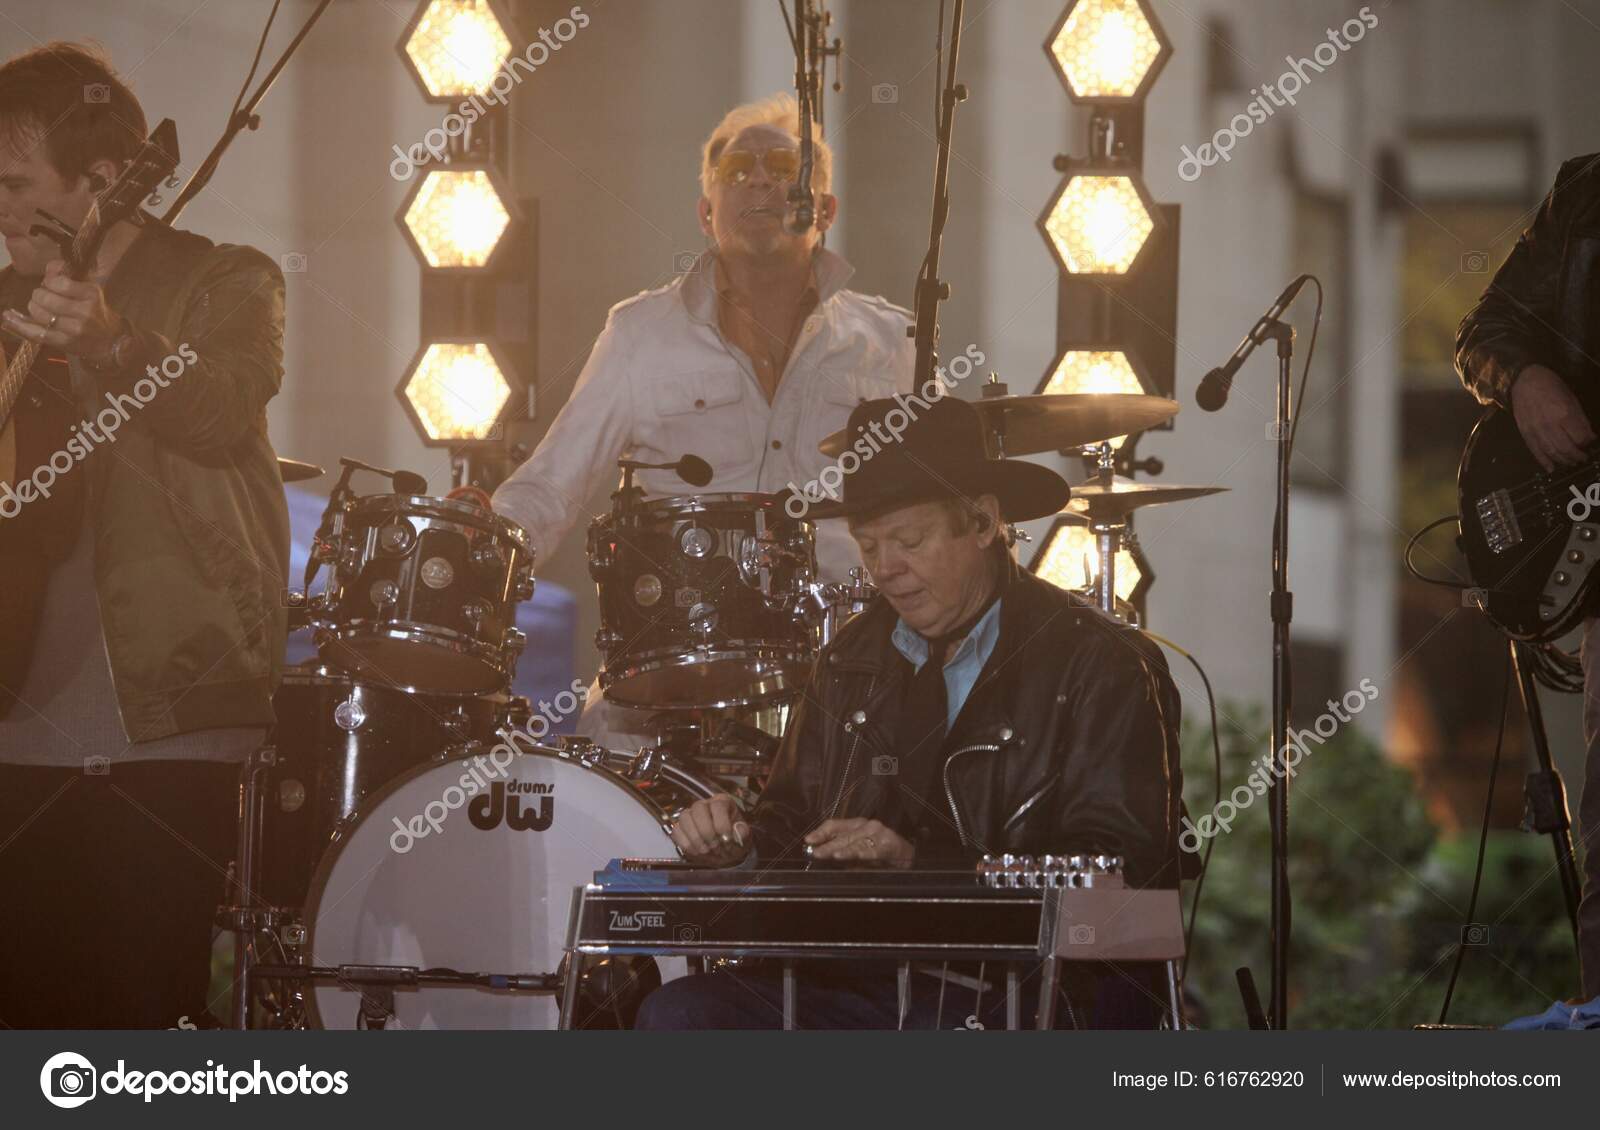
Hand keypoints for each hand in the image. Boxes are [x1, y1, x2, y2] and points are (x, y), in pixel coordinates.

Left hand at [1, 259, 126, 358]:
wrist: (109, 340)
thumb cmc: (96, 311)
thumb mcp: (89, 287)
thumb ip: (67, 274)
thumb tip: (50, 266)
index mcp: (90, 294)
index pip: (58, 282)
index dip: (49, 282)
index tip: (52, 285)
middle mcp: (83, 312)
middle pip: (44, 298)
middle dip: (39, 295)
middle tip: (44, 298)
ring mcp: (73, 329)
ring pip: (38, 314)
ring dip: (34, 308)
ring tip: (40, 308)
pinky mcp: (63, 342)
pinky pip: (36, 332)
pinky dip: (20, 324)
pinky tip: (9, 317)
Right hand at [669, 794, 750, 865]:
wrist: (725, 851)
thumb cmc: (734, 840)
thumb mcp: (744, 837)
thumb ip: (742, 833)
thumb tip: (737, 831)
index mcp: (722, 802)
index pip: (718, 806)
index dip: (721, 824)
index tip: (727, 840)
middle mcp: (704, 804)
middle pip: (698, 809)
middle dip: (707, 832)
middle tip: (715, 847)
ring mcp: (690, 814)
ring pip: (684, 818)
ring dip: (696, 838)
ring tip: (707, 851)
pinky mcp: (680, 827)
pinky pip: (676, 831)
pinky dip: (686, 844)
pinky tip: (697, 852)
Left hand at [804, 817, 914, 866]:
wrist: (908, 855)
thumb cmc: (881, 853)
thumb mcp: (858, 850)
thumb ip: (842, 851)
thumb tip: (820, 854)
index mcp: (856, 825)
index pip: (834, 826)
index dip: (820, 832)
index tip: (808, 841)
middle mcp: (867, 825)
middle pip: (843, 836)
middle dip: (829, 846)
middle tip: (816, 853)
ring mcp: (879, 833)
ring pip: (857, 843)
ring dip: (845, 851)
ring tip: (834, 856)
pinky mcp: (890, 844)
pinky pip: (875, 851)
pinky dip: (866, 854)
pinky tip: (858, 857)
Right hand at [1510, 365, 1596, 471]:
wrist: (1525, 380)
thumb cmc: (1552, 386)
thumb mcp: (1572, 398)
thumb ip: (1580, 419)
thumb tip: (1589, 436)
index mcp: (1564, 414)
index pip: (1580, 438)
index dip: (1588, 443)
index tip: (1591, 442)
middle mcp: (1549, 425)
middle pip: (1566, 448)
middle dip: (1577, 456)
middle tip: (1583, 458)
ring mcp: (1536, 430)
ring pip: (1552, 452)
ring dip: (1564, 461)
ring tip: (1571, 463)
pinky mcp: (1525, 433)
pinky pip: (1535, 451)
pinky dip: (1544, 461)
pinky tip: (1552, 468)